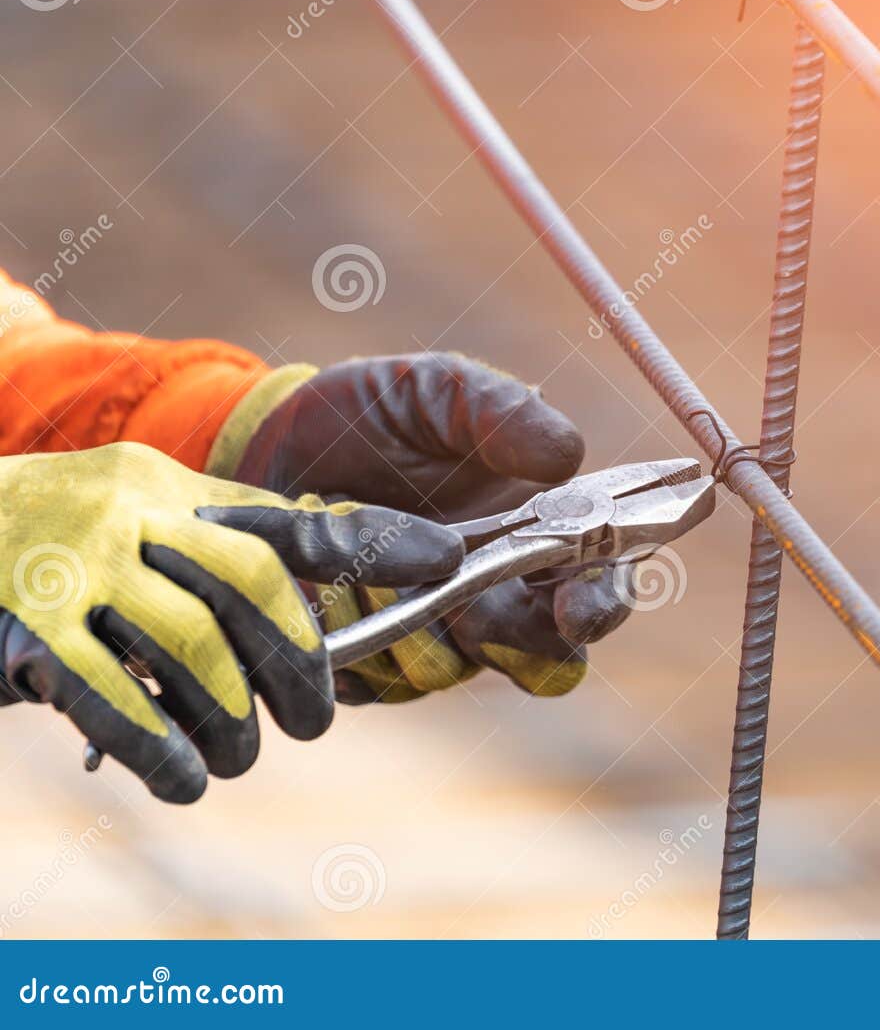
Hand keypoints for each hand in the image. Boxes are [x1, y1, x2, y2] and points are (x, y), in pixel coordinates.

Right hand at [0, 443, 462, 801]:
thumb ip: (276, 539)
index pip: (279, 527)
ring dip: (231, 716)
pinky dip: (156, 746)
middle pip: (244, 587)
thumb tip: (419, 557)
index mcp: (169, 493)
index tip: (443, 565)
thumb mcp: (167, 522)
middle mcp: (125, 517)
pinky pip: (104, 696)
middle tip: (313, 721)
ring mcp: (70, 571)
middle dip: (295, 663)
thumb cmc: (80, 546)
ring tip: (241, 757)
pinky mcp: (20, 636)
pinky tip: (183, 779)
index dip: (366, 547)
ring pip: (186, 648)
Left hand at [221, 353, 631, 701]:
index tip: (577, 607)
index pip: (602, 586)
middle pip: (548, 659)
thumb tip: (568, 459)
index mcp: (544, 534)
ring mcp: (438, 636)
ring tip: (367, 559)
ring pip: (451, 668)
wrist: (272, 442)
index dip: (601, 605)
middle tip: (477, 609)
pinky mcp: (374, 663)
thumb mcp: (440, 390)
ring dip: (413, 620)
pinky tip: (328, 581)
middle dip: (517, 638)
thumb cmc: (375, 412)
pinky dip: (354, 631)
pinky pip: (376, 677)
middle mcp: (502, 596)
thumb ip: (504, 414)